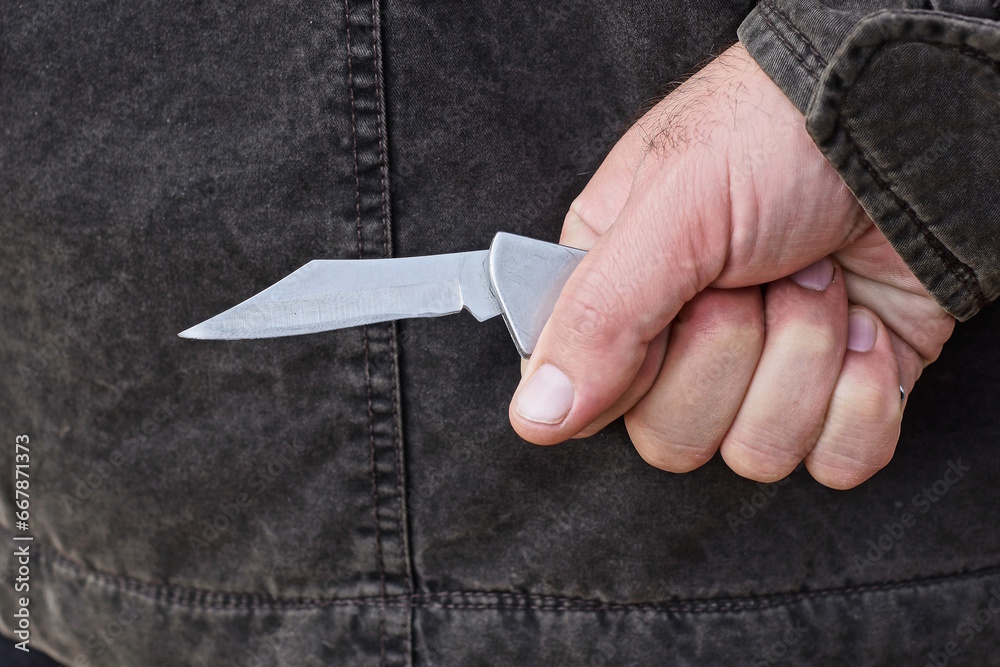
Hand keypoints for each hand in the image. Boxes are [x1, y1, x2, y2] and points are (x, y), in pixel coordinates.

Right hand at [509, 43, 954, 488]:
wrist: (908, 131)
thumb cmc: (781, 138)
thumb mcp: (673, 207)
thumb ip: (598, 316)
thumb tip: (535, 415)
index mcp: (619, 293)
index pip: (587, 395)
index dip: (631, 369)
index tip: (669, 308)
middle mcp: (682, 346)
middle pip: (672, 439)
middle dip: (733, 351)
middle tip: (755, 276)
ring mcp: (763, 378)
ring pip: (755, 454)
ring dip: (805, 357)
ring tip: (814, 278)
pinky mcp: (838, 400)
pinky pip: (836, 461)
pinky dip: (863, 397)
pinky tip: (865, 330)